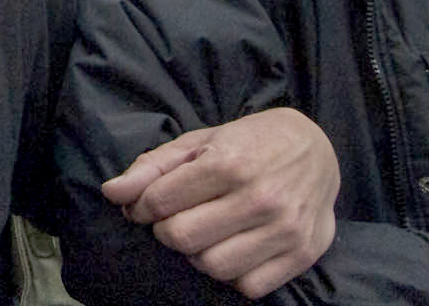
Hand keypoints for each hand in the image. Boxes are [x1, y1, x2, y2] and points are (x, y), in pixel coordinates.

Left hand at [101, 107, 338, 298]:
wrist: (316, 149)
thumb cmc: (248, 143)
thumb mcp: (198, 142)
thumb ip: (152, 167)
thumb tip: (112, 193)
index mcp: (229, 164)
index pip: (161, 202)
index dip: (142, 207)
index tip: (145, 206)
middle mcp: (260, 198)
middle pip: (183, 238)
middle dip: (167, 231)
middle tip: (174, 219)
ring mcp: (284, 230)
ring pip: (214, 267)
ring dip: (198, 255)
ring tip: (204, 234)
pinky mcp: (302, 255)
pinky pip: (249, 286)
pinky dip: (232, 274)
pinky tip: (231, 248)